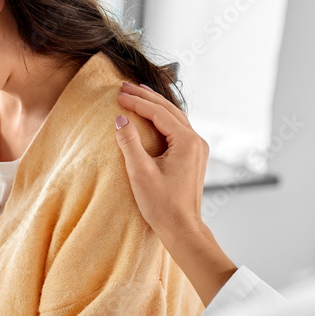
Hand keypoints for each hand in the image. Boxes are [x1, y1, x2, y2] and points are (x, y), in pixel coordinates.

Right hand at [113, 81, 208, 241]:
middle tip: (125, 86)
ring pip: (175, 118)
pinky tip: (153, 116)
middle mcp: (196, 141)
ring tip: (138, 93)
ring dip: (156, 105)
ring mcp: (197, 149)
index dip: (136, 102)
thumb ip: (130, 142)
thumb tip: (120, 118)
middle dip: (146, 97)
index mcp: (187, 142)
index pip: (158, 112)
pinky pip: (178, 129)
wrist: (182, 229)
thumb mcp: (140, 172)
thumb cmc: (162, 205)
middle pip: (169, 110)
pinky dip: (163, 119)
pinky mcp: (194, 158)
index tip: (117, 94)